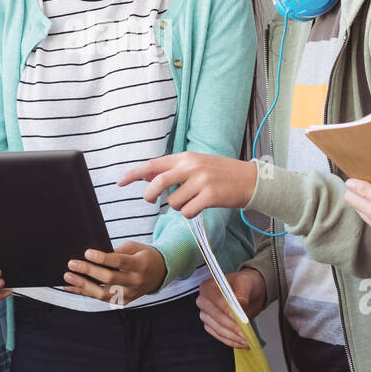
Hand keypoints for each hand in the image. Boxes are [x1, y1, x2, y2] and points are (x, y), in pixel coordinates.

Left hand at [63, 241, 167, 305]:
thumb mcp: (134, 247)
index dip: (102, 258)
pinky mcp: (123, 301)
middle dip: (89, 271)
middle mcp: (135, 282)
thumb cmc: (142, 255)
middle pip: (109, 279)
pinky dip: (85, 293)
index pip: (119, 262)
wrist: (159, 273)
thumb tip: (92, 256)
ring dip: (83, 285)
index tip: (87, 252)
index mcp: (139, 265)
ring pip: (103, 293)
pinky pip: (101, 299)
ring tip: (68, 276)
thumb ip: (116, 252)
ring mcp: (129, 294)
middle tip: (72, 264)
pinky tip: (72, 287)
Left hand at [117, 153, 256, 218]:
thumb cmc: (221, 174)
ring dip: (178, 207)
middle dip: (150, 195)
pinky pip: (188, 212)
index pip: (153, 165)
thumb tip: (145, 176)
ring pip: (174, 202)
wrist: (251, 180)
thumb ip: (172, 170)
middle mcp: (192, 166)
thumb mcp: (195, 165)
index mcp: (186, 157)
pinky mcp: (211, 195)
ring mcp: (202, 180)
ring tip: (192, 201)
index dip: (134, 174)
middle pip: (158, 182)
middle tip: (150, 201)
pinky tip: (200, 208)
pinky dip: (190, 214)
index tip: (120, 183)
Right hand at [197, 268, 265, 348]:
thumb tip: (240, 303)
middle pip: (215, 317)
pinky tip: (241, 342)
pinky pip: (220, 336)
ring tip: (247, 339)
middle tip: (245, 333)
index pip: (216, 300)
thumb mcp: (246, 283)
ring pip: (218, 329)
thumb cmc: (245, 284)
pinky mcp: (212, 326)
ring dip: (233, 336)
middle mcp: (204, 301)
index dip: (228, 311)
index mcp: (208, 287)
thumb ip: (242, 293)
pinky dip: (231, 341)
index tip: (240, 319)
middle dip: (232, 327)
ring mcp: (207, 315)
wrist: (250, 293)